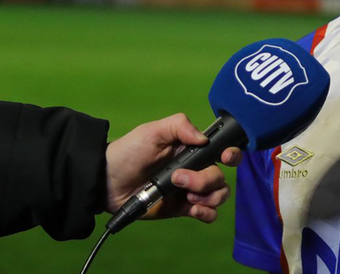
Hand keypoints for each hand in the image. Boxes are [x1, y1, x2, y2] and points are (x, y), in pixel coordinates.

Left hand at [104, 113, 241, 222]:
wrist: (108, 183)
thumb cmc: (129, 152)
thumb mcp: (152, 132)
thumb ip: (179, 126)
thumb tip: (204, 138)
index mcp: (191, 149)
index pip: (222, 149)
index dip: (231, 153)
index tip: (224, 157)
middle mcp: (196, 169)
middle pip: (221, 176)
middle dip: (206, 179)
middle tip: (180, 179)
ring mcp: (191, 190)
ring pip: (219, 195)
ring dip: (207, 196)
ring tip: (185, 196)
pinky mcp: (184, 209)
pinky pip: (209, 214)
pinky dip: (206, 212)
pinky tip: (192, 209)